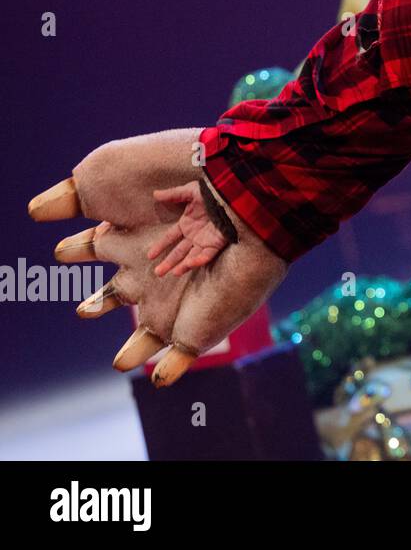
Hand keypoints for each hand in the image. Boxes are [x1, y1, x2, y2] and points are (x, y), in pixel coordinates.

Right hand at [29, 129, 286, 385]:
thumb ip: (69, 195)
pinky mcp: (198, 325)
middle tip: (86, 308)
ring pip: (151, 332)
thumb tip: (35, 211)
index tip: (65, 252)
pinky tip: (160, 376)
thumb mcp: (105, 173)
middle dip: (100, 304)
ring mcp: (175, 297)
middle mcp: (152, 268)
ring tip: (121, 361)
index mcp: (130, 235)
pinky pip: (182, 356)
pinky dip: (169, 370)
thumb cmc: (169, 175)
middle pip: (121, 292)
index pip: (96, 247)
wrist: (236, 195)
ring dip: (135, 348)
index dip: (76, 251)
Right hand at [147, 181, 231, 275]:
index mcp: (187, 224)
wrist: (230, 195)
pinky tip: (190, 264)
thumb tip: (155, 194)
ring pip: (192, 256)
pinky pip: (207, 254)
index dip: (160, 246)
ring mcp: (205, 240)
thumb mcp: (190, 191)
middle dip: (169, 262)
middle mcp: (195, 235)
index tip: (150, 256)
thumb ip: (173, 194)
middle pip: (179, 252)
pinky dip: (199, 260)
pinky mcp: (217, 243)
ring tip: (174, 273)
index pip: (170, 238)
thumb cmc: (211, 192)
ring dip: (183, 265)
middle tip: (158, 273)